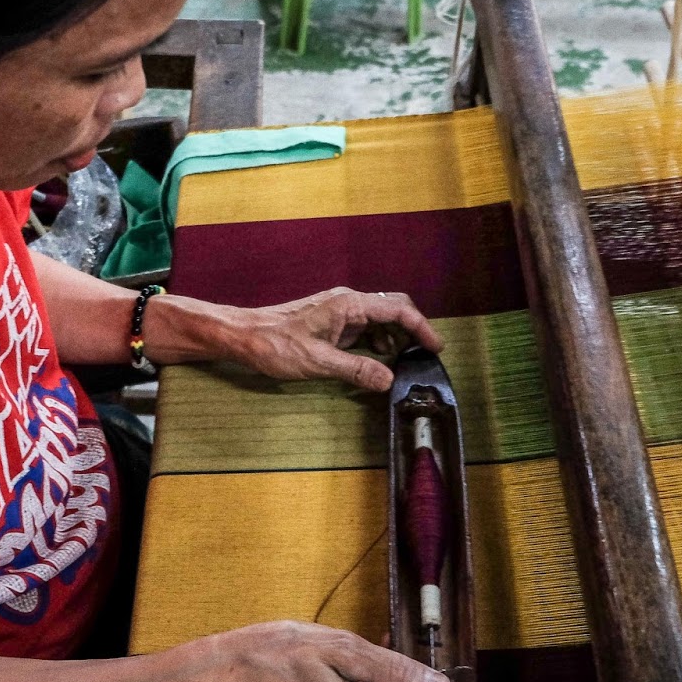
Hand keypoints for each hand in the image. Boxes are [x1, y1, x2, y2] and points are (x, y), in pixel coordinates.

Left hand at [229, 288, 443, 391]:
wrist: (246, 336)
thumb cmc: (277, 346)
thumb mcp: (319, 363)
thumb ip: (356, 370)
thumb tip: (389, 380)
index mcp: (349, 305)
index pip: (398, 309)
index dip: (421, 327)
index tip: (436, 348)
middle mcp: (349, 302)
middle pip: (393, 308)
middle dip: (412, 329)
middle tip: (424, 355)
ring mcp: (341, 311)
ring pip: (380, 318)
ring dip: (395, 337)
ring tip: (404, 362)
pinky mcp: (333, 322)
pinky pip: (365, 327)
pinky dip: (378, 341)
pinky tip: (379, 359)